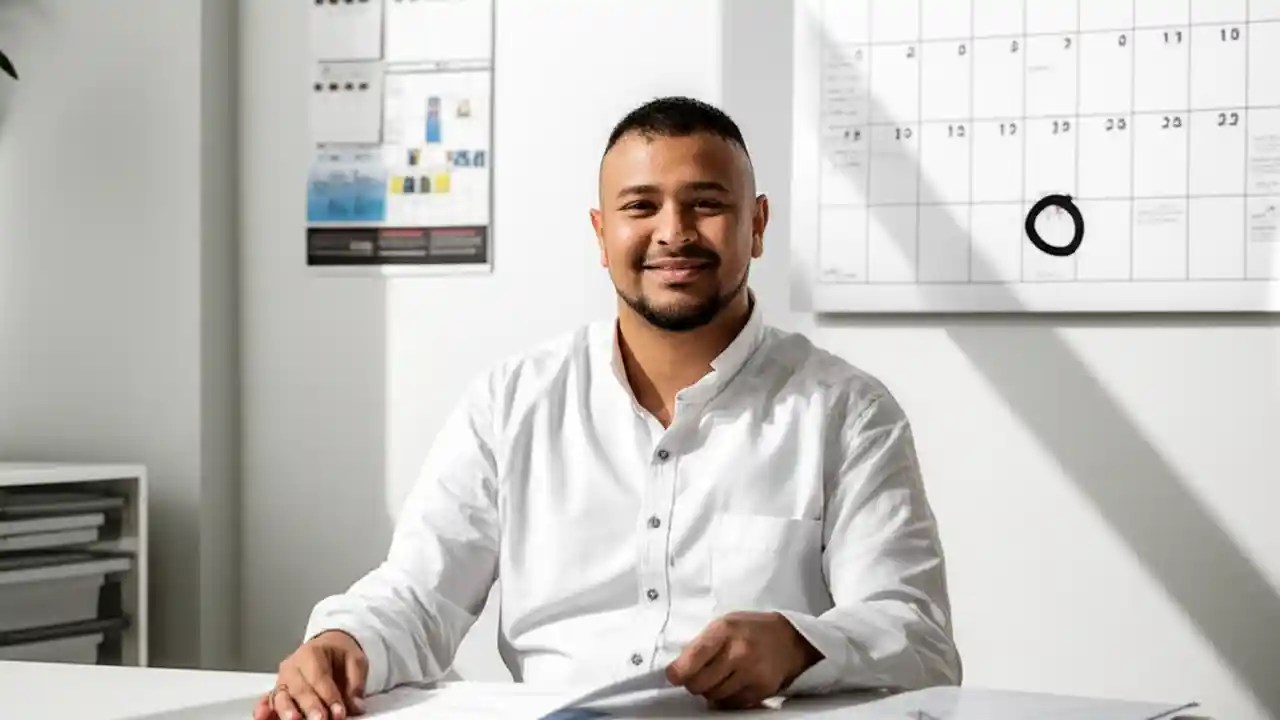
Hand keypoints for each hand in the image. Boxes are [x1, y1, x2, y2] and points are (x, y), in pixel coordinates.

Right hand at [253, 630, 368, 719]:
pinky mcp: (278, 694)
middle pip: (299, 689)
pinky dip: (265, 711)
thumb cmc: (340, 656)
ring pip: (280, 697)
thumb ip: (356, 684)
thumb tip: (356, 706)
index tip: (340, 712)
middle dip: (310, 707)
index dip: (329, 696)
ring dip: (287, 711)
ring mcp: (282, 681)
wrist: (328, 649)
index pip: (319, 677)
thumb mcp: (356, 661)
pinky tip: (264, 717)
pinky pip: (269, 702)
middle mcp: (292, 666)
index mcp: (311, 652)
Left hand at [665, 611, 823, 710]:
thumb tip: (678, 667)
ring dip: (710, 690)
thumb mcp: (724, 624)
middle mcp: (738, 652)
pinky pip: (731, 703)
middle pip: (699, 683)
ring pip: (713, 696)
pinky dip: (727, 697)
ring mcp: (751, 673)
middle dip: (693, 682)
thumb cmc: (751, 630)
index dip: (677, 672)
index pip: (692, 659)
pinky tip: (732, 683)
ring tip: (719, 676)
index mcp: (724, 631)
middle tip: (696, 675)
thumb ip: (701, 644)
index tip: (673, 675)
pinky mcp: (760, 690)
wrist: (788, 640)